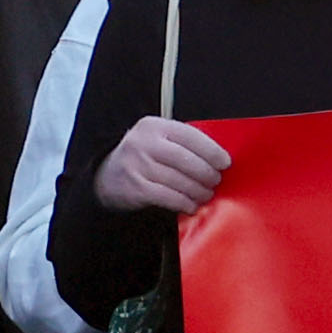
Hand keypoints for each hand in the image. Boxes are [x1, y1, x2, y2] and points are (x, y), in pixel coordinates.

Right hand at [93, 115, 230, 214]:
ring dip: (198, 190)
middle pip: (185, 160)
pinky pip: (167, 197)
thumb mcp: (158, 140)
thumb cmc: (143, 157)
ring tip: (206, 194)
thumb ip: (183, 144)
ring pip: (178, 180)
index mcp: (154, 126)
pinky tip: (191, 205)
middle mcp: (144, 143)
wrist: (106, 176)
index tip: (225, 162)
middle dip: (206, 173)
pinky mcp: (134, 187)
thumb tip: (219, 158)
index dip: (212, 151)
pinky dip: (183, 202)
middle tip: (215, 181)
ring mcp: (137, 165)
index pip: (190, 136)